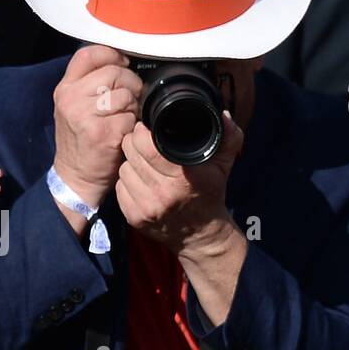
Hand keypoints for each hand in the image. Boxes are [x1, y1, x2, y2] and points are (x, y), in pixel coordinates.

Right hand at [52, 45, 142, 212]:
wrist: (74, 178)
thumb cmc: (80, 140)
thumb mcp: (73, 107)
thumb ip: (89, 84)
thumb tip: (122, 62)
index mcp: (64, 89)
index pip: (88, 54)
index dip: (111, 55)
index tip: (123, 64)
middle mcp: (71, 99)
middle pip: (113, 72)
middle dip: (130, 84)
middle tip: (130, 99)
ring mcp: (84, 116)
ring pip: (125, 95)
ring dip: (132, 107)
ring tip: (123, 119)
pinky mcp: (101, 133)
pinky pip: (130, 118)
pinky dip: (131, 126)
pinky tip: (122, 134)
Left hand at [115, 109, 244, 256]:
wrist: (201, 235)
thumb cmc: (210, 193)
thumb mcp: (224, 164)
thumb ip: (229, 137)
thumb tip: (222, 114)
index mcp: (182, 178)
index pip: (147, 146)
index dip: (141, 132)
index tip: (146, 128)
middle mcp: (162, 193)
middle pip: (131, 154)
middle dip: (133, 142)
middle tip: (142, 141)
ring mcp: (146, 207)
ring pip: (123, 169)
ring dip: (130, 162)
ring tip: (143, 162)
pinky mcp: (134, 217)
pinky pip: (119, 188)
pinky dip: (127, 181)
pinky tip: (140, 180)